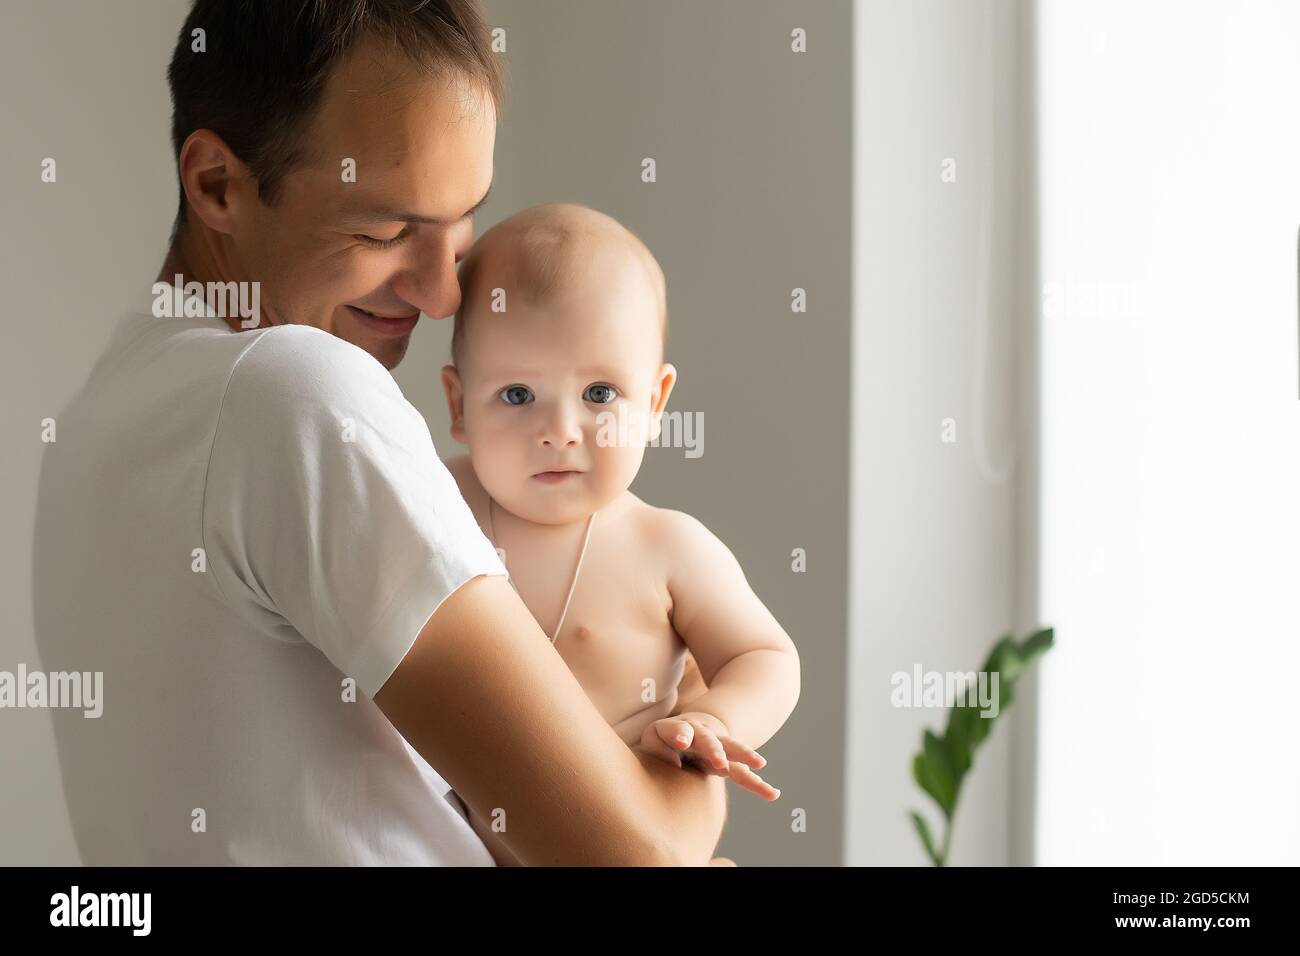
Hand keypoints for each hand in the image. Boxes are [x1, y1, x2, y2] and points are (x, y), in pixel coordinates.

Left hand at [640, 711, 779, 800]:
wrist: (683, 735)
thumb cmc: (661, 744)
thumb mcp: (653, 743)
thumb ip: (658, 751)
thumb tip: (674, 765)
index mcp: (676, 731)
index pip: (678, 729)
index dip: (680, 734)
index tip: (681, 742)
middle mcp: (699, 735)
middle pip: (707, 738)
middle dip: (714, 748)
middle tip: (719, 760)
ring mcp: (716, 747)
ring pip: (730, 749)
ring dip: (742, 756)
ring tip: (758, 763)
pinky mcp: (726, 763)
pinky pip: (741, 772)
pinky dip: (755, 783)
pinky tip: (771, 794)